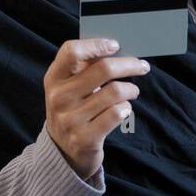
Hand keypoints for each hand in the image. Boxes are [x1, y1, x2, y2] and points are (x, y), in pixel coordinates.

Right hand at [43, 38, 149, 178]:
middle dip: (129, 64)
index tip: (115, 45)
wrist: (62, 151)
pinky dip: (126, 108)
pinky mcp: (85, 138)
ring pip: (115, 91)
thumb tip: (117, 48)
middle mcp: (59, 98)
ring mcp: (71, 119)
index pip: (71, 51)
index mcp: (53, 79)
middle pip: (103, 68)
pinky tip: (124, 108)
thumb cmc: (72, 110)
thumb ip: (84, 68)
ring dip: (130, 89)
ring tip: (132, 91)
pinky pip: (117, 113)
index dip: (96, 44)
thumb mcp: (68, 87)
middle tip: (141, 66)